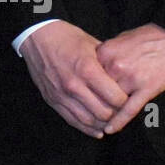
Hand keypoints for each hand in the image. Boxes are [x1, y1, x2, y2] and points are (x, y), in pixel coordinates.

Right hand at [20, 20, 127, 137]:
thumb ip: (107, 64)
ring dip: (102, 123)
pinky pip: (72, 120)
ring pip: (89, 121)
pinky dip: (87, 128)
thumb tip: (124, 77)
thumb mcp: (92, 45)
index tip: (128, 98)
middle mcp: (74, 85)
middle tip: (120, 110)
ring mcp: (61, 94)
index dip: (126, 101)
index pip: (116, 98)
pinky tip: (97, 129)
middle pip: (104, 113)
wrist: (37, 36)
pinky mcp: (52, 99)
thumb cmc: (66, 37)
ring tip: (110, 119)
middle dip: (116, 114)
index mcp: (88, 70)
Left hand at [96, 23, 164, 134]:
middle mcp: (115, 66)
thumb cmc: (144, 38)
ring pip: (112, 102)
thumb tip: (92, 69)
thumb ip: (104, 56)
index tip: (81, 95)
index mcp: (105, 53)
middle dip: (94, 101)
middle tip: (88, 112)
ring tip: (98, 123)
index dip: (86, 87)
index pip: (88, 76)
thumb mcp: (117, 41)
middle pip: (98, 90)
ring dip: (106, 112)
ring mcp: (131, 78)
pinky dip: (118, 122)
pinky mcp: (147, 89)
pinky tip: (110, 130)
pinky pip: (129, 110)